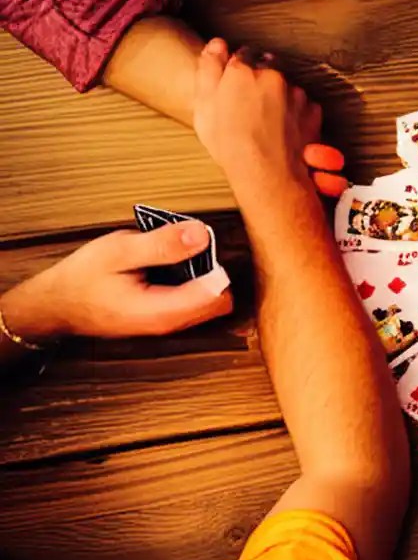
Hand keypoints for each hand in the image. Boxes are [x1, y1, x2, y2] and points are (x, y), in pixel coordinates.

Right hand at [2, 222, 232, 340]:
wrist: (55, 305)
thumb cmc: (82, 279)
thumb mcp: (118, 252)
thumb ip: (162, 244)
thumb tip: (202, 234)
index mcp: (161, 312)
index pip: (217, 295)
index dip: (217, 265)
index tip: (199, 244)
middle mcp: (170, 325)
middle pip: (221, 301)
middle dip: (214, 272)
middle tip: (188, 247)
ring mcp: (168, 326)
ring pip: (211, 303)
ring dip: (204, 277)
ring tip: (178, 255)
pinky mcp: (165, 320)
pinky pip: (195, 303)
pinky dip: (193, 283)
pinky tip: (171, 266)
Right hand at [192, 39, 347, 195]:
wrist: (268, 174)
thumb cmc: (231, 145)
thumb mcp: (204, 107)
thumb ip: (208, 70)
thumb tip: (216, 44)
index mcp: (242, 72)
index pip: (242, 55)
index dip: (238, 71)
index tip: (236, 87)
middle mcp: (272, 76)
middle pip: (267, 68)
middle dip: (260, 81)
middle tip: (250, 108)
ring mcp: (296, 92)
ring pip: (286, 86)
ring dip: (279, 96)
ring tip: (267, 122)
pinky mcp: (312, 110)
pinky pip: (303, 105)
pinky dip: (296, 112)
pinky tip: (284, 129)